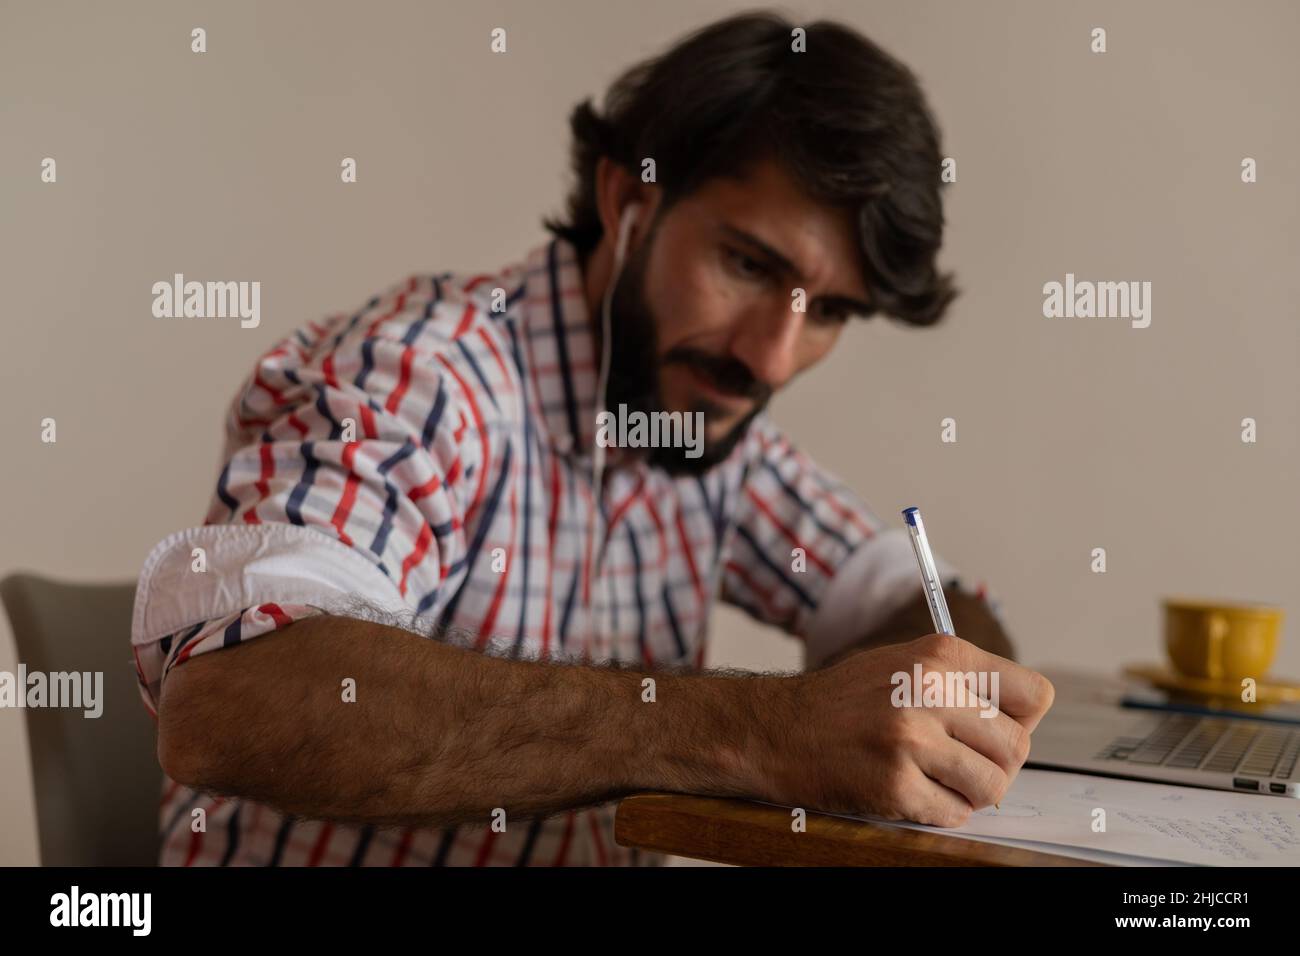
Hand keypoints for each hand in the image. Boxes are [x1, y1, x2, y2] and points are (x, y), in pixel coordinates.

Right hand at [751, 633, 1053, 826]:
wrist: (776, 729)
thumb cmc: (842, 701)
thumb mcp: (905, 663)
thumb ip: (963, 681)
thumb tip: (1025, 718)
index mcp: (940, 655)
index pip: (1035, 694)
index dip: (1022, 719)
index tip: (996, 729)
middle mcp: (930, 691)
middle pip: (1017, 746)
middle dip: (996, 764)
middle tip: (962, 764)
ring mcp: (912, 740)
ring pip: (994, 785)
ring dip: (971, 793)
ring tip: (937, 779)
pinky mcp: (895, 785)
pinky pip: (954, 814)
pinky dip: (940, 811)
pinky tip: (911, 792)